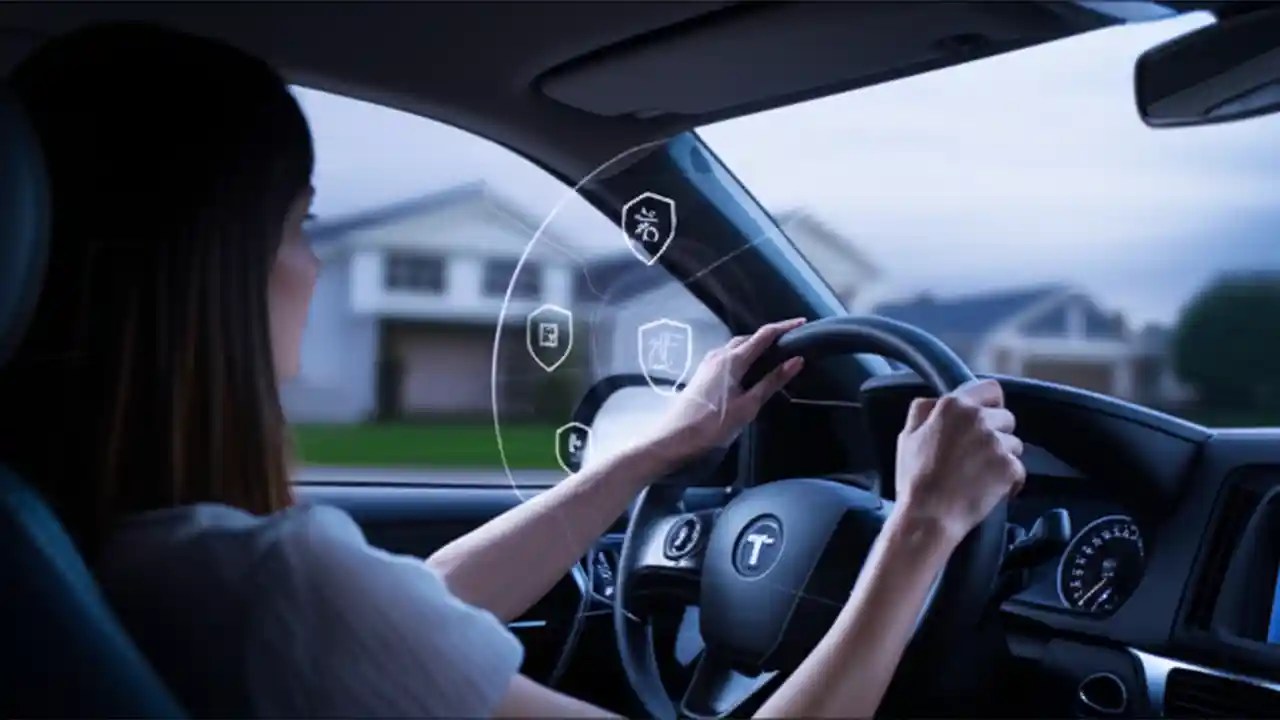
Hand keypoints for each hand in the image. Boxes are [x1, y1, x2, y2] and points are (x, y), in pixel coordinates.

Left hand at [642, 318, 806, 465]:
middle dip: (770, 336)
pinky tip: (751, 368)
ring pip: (737, 346)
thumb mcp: (748, 406)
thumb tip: (796, 360)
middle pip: (749, 338)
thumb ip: (772, 381)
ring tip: (775, 354)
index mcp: (733, 359)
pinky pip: (728, 355)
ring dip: (756, 345)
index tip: (802, 323)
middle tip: (791, 341)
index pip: (764, 335)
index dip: (784, 327)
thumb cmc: (713, 424)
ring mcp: (709, 362)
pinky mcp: (703, 372)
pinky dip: (744, 355)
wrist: (675, 437)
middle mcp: (720, 354)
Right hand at [893, 379, 1025, 544]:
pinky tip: (993, 491)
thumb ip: (922, 411)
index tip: (986, 420)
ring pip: (1015, 444)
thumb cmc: (914, 477)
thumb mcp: (907, 436)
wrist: (928, 515)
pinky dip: (1010, 481)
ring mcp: (996, 443)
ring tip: (984, 475)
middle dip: (998, 433)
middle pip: (1006, 417)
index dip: (991, 404)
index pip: (991, 389)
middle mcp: (978, 419)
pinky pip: (1019, 469)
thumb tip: (937, 400)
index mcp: (953, 406)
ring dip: (1004, 457)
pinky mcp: (1009, 467)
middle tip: (979, 455)